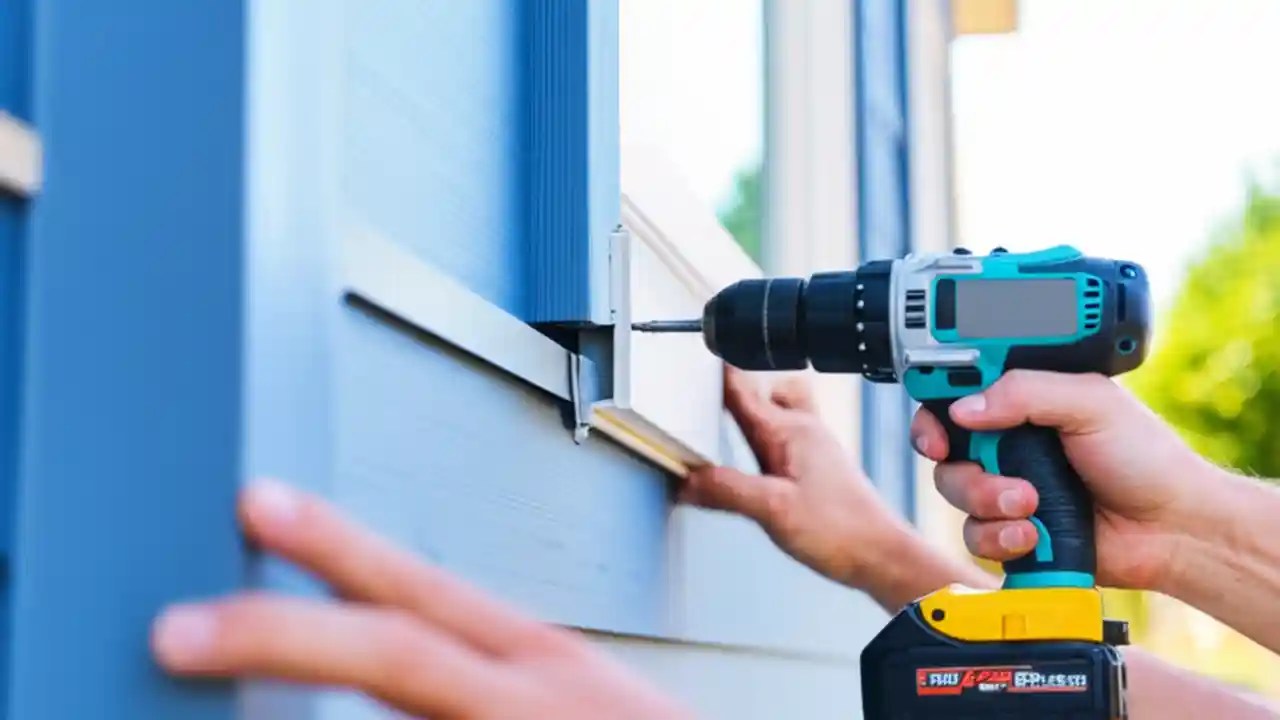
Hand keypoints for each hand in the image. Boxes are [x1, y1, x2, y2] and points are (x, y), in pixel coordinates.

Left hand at [152, 481, 692, 719]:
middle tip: (174, 632)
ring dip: (295, 715)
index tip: (260, 504)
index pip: (421, 589)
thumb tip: (382, 668)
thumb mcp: (567, 695)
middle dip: (278, 634)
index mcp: (539, 662)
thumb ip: (480, 673)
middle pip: (397, 650)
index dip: (336, 546)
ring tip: (212, 648)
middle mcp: (531, 697)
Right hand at [682, 367, 908, 590]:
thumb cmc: (841, 530)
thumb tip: (688, 481)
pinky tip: (756, 459)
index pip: (742, 392)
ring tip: (726, 422)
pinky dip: (766, 435)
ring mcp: (813, 447)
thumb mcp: (772, 510)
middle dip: (734, 389)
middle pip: (762, 392)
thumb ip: (725, 491)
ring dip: (754, 410)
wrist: (881, 555)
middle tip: (704, 395)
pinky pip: (786, 434)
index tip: (692, 365)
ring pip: (779, 409)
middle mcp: (803, 430)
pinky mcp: (818, 466)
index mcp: (789, 431)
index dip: (716, 377)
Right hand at [910, 370, 1220, 590]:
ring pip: (955, 493)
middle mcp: (1009, 443)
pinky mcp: (1014, 530)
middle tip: (991, 469)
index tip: (936, 434)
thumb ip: (1025, 393)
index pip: (956, 396)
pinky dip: (998, 537)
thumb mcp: (1090, 403)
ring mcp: (1008, 488)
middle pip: (945, 449)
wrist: (1173, 529)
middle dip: (962, 466)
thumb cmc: (1146, 459)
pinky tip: (1032, 535)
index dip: (935, 414)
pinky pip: (976, 535)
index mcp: (1024, 402)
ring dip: (986, 501)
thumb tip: (963, 407)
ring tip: (1030, 506)